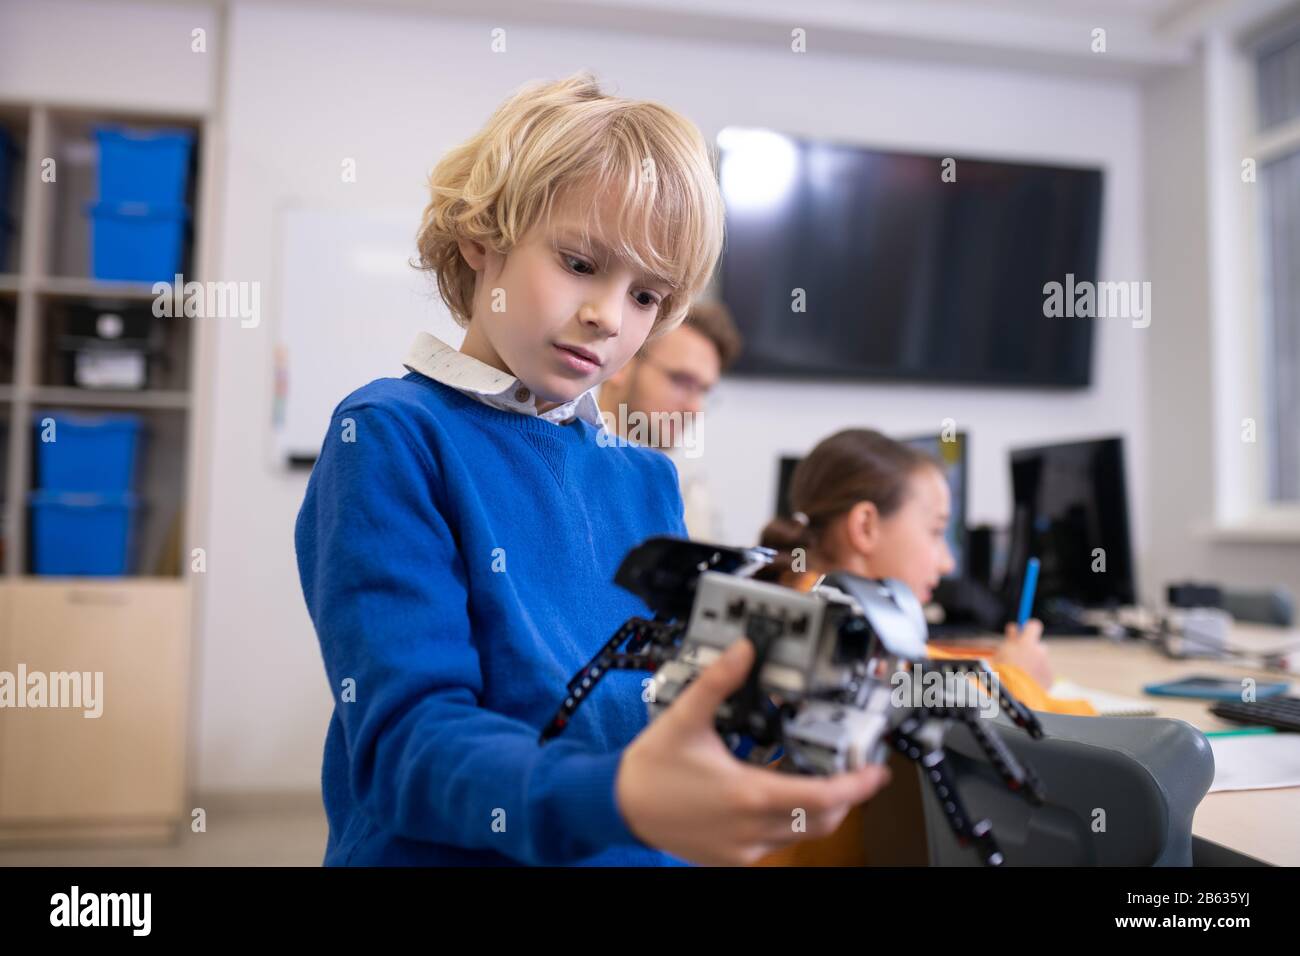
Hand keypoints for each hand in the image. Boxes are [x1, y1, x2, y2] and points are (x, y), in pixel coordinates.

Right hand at [615, 639, 891, 865]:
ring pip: (801, 833)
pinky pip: (776, 841)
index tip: (876, 771)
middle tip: (854, 769)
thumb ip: (719, 681)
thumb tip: (744, 650)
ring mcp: (744, 847)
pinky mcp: (733, 857)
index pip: (822, 797)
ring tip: (817, 775)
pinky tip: (777, 792)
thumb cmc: (652, 767)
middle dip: (845, 796)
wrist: (620, 806)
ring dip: (817, 808)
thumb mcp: (686, 716)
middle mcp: (751, 827)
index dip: (857, 785)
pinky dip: (789, 819)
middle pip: (822, 820)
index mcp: (747, 793)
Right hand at [993, 618, 1052, 687]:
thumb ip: (1010, 639)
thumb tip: (1014, 627)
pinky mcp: (1049, 679)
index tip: (1021, 633)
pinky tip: (1025, 683)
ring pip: (1040, 661)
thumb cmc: (1003, 673)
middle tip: (1018, 657)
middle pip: (1038, 645)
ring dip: (1033, 665)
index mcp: (1027, 643)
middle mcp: (1040, 652)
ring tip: (1019, 675)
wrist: (1013, 695)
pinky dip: (1036, 677)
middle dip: (1030, 650)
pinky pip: (1043, 674)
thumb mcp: (1001, 652)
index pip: (1033, 626)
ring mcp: (1046, 665)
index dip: (1028, 629)